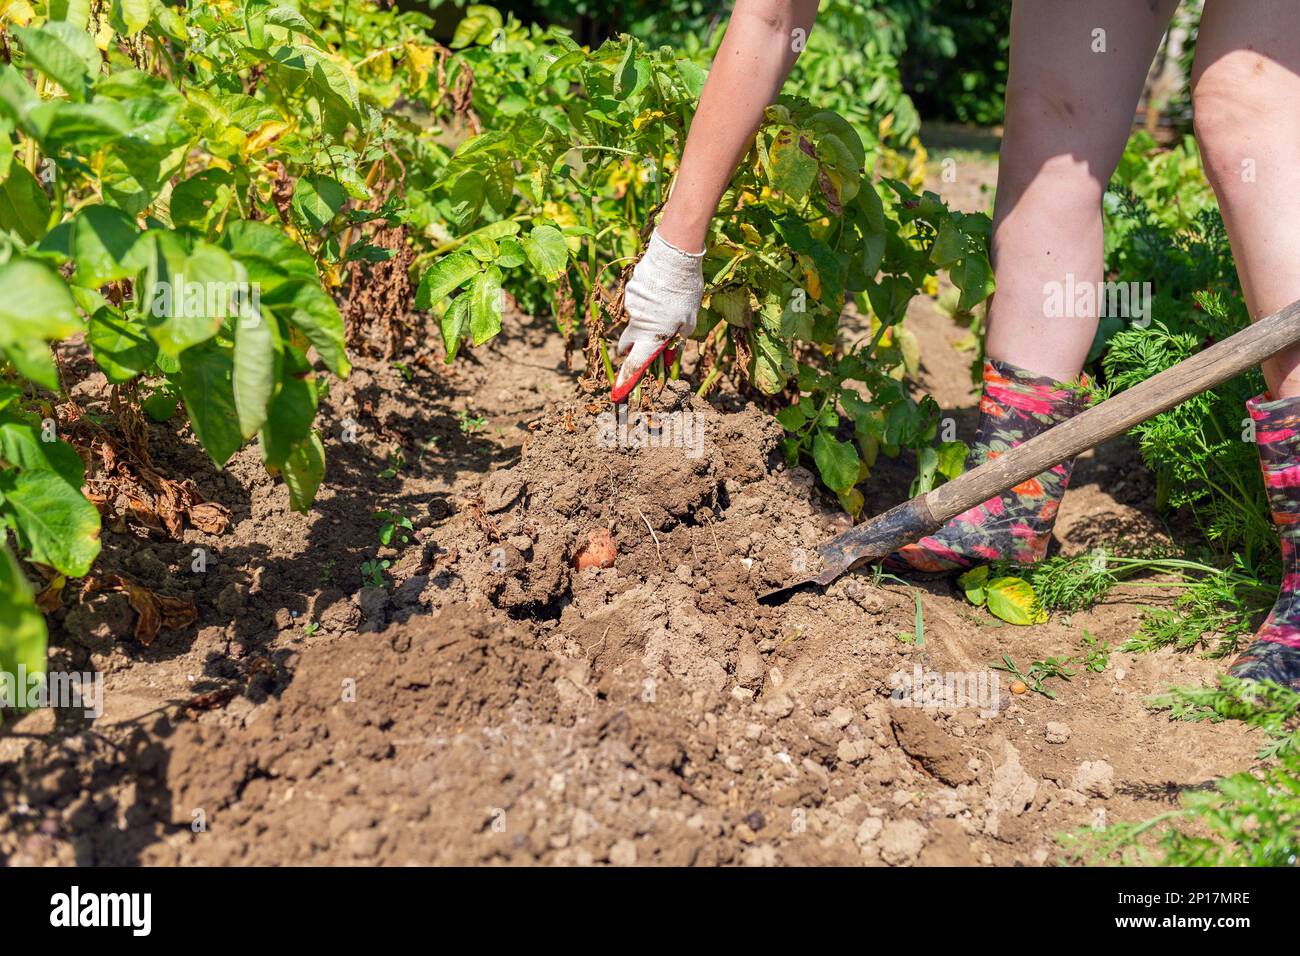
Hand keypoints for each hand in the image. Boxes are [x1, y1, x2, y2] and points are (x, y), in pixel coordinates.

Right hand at [614, 229, 704, 396]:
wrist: (673, 259)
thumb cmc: (685, 293)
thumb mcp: (690, 320)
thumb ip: (679, 336)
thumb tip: (673, 343)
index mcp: (652, 336)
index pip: (636, 364)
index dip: (627, 380)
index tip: (619, 392)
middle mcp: (637, 324)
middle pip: (627, 343)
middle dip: (630, 349)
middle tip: (638, 347)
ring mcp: (631, 306)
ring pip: (635, 319)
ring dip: (646, 319)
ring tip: (666, 303)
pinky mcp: (631, 290)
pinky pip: (637, 301)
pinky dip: (646, 300)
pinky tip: (661, 289)